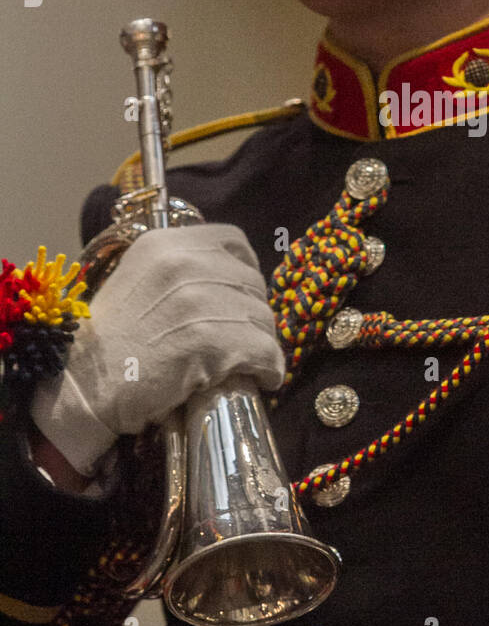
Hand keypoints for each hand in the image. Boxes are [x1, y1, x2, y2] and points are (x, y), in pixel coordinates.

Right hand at [30, 224, 284, 475]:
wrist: (82, 384)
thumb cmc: (109, 340)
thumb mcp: (138, 279)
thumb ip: (179, 270)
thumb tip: (228, 278)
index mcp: (165, 243)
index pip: (232, 240)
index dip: (246, 268)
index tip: (244, 293)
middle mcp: (184, 263)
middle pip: (251, 283)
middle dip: (254, 312)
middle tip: (246, 337)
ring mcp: (198, 300)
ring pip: (261, 318)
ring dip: (262, 343)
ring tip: (252, 361)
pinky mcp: (209, 340)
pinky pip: (262, 350)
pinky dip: (269, 367)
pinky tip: (263, 377)